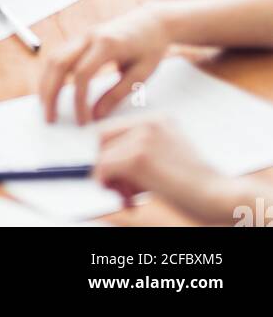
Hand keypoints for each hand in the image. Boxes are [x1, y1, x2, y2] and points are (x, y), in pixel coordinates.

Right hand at [39, 5, 170, 123]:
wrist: (152, 21)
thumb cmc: (150, 48)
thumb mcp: (141, 75)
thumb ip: (116, 94)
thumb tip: (96, 115)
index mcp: (107, 44)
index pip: (83, 74)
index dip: (79, 100)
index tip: (83, 122)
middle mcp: (89, 36)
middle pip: (59, 63)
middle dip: (50, 92)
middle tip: (49, 118)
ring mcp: (82, 35)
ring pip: (54, 57)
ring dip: (46, 83)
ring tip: (46, 107)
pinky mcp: (80, 38)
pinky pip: (59, 55)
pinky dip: (52, 74)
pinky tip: (52, 90)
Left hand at [94, 115, 234, 221]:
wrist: (220, 195)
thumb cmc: (199, 186)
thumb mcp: (169, 159)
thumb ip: (142, 156)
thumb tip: (105, 168)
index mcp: (159, 120)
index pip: (116, 130)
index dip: (111, 155)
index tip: (120, 178)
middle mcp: (149, 122)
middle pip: (104, 139)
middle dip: (107, 165)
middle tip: (124, 191)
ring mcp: (143, 137)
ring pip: (103, 156)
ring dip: (112, 181)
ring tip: (131, 198)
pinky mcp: (139, 157)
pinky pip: (104, 169)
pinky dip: (108, 186)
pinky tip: (129, 201)